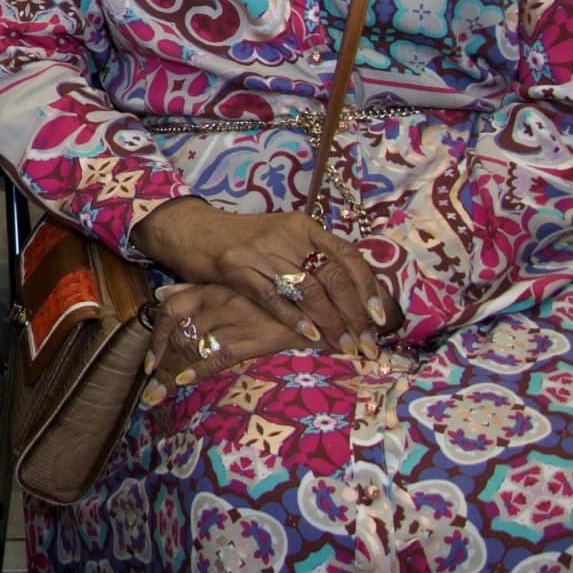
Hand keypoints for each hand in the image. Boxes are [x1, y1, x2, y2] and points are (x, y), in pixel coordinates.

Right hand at [130, 197, 398, 354]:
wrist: (192, 230)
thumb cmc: (244, 241)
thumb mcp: (283, 240)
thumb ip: (314, 258)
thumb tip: (357, 297)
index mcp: (303, 226)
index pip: (347, 256)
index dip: (367, 288)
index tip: (380, 318)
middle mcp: (285, 234)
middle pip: (331, 276)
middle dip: (353, 314)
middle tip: (366, 344)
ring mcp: (259, 250)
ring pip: (306, 289)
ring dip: (330, 322)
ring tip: (344, 346)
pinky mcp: (234, 267)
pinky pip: (272, 297)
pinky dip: (294, 319)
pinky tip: (309, 336)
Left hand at [139, 282, 328, 407]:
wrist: (327, 309)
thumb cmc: (279, 301)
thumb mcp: (237, 288)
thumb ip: (198, 289)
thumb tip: (161, 296)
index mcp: (216, 287)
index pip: (171, 308)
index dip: (156, 336)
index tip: (150, 362)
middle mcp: (222, 300)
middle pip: (178, 332)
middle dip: (161, 363)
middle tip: (151, 388)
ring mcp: (239, 318)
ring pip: (194, 345)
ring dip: (172, 373)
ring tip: (159, 396)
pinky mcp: (258, 337)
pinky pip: (219, 354)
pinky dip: (199, 370)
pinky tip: (187, 383)